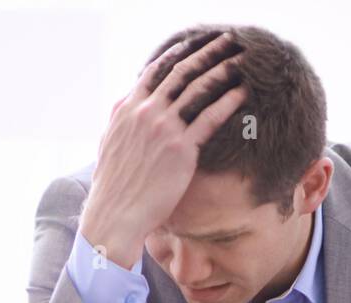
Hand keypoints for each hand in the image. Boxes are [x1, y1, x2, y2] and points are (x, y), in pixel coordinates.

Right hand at [80, 32, 248, 267]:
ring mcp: (164, 128)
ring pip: (198, 88)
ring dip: (223, 69)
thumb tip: (122, 104)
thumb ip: (118, 119)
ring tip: (242, 58)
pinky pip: (210, 118)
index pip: (156, 71)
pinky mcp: (181, 150)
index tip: (194, 44)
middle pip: (181, 72)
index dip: (178, 54)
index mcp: (128, 108)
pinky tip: (242, 92)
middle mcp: (146, 112)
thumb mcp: (108, 144)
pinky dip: (228, 101)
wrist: (115, 215)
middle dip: (207, 52)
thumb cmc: (113, 188)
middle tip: (226, 40)